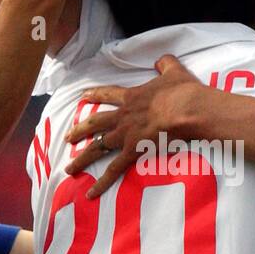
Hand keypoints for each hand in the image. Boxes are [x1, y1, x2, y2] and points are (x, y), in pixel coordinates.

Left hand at [64, 54, 209, 196]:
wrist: (186, 109)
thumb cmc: (183, 92)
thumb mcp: (174, 71)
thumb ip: (165, 64)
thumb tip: (162, 59)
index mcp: (131, 96)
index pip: (107, 95)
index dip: (94, 95)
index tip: (82, 97)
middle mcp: (123, 116)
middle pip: (95, 123)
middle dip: (79, 130)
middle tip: (68, 137)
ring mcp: (125, 134)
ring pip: (97, 147)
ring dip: (82, 159)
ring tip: (69, 169)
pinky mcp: (132, 151)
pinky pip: (113, 170)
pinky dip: (101, 183)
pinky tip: (90, 194)